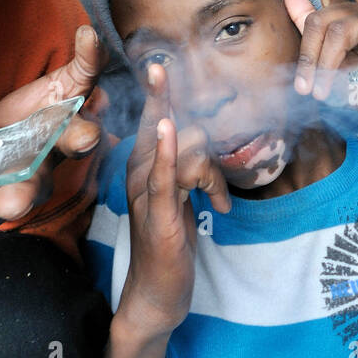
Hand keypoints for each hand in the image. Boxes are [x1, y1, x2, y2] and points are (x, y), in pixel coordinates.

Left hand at [0, 25, 105, 236]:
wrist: (16, 127)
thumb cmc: (47, 108)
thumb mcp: (70, 81)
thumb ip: (85, 61)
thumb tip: (91, 32)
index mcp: (65, 138)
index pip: (79, 137)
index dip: (82, 137)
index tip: (84, 137)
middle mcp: (39, 168)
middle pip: (35, 183)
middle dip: (22, 196)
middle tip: (11, 207)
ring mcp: (7, 181)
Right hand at [117, 63, 229, 337]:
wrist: (156, 295)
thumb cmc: (169, 245)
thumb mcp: (181, 197)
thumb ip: (187, 167)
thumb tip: (202, 143)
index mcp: (143, 164)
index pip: (154, 116)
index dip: (158, 89)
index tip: (162, 62)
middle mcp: (139, 171)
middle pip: (172, 126)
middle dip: (206, 144)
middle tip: (216, 182)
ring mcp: (147, 193)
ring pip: (185, 148)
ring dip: (214, 175)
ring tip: (218, 204)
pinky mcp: (159, 215)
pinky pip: (164, 174)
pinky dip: (166, 148)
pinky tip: (167, 127)